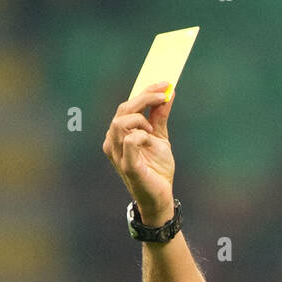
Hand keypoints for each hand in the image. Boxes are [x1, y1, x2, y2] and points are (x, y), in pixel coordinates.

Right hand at [102, 82, 176, 222]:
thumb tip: (168, 93)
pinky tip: (149, 140)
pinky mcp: (126, 165)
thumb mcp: (160, 137)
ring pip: (121, 122)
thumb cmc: (157, 169)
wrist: (161, 197)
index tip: (164, 84)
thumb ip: (160, 116)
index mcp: (119, 134)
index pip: (128, 106)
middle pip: (123, 109)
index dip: (145, 92)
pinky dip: (141, 135)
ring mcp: (117, 154)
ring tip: (152, 129)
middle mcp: (113, 141)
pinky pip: (129, 140)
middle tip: (164, 94)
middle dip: (145, 97)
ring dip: (141, 118)